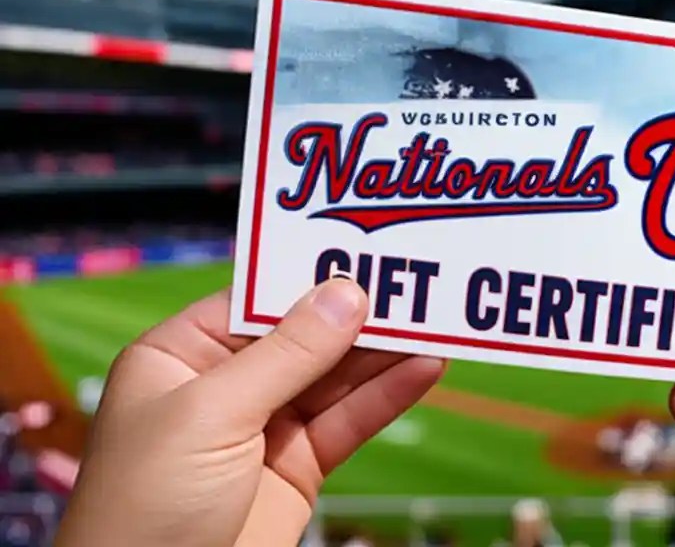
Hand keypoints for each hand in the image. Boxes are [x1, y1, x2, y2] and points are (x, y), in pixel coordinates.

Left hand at [56, 279, 445, 546]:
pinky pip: (349, 423)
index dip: (311, 279)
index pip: (256, 302)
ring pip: (335, 378)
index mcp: (180, 357)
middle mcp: (223, 387)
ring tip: (437, 322)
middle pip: (304, 337)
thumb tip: (345, 294)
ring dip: (384, 353)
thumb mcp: (211, 416)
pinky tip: (425, 369)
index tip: (368, 258)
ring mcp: (263, 429)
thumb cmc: (144, 509)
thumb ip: (285, 355)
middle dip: (359, 315)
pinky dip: (388, 397)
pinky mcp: (297, 470)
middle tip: (419, 286)